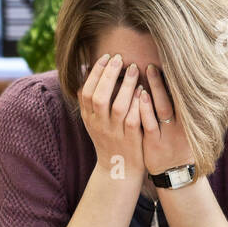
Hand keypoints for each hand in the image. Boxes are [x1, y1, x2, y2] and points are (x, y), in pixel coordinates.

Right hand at [79, 54, 143, 184]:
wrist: (118, 169)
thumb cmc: (108, 137)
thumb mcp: (94, 120)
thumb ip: (90, 98)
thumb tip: (85, 68)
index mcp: (89, 118)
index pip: (86, 92)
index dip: (95, 74)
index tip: (105, 57)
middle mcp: (99, 125)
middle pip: (99, 97)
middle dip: (108, 75)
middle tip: (119, 58)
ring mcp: (114, 133)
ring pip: (117, 107)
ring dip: (125, 86)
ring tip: (134, 68)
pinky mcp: (130, 139)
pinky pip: (133, 119)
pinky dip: (136, 103)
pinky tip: (142, 90)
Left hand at [138, 64, 194, 177]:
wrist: (175, 174)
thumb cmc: (180, 144)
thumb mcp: (190, 127)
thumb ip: (186, 107)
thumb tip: (186, 80)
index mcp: (191, 119)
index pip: (186, 94)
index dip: (180, 77)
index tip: (175, 59)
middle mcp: (182, 125)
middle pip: (175, 96)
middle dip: (165, 78)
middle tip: (155, 60)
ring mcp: (168, 135)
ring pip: (162, 107)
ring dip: (155, 87)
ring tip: (147, 69)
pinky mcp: (155, 144)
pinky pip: (149, 123)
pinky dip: (144, 108)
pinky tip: (139, 94)